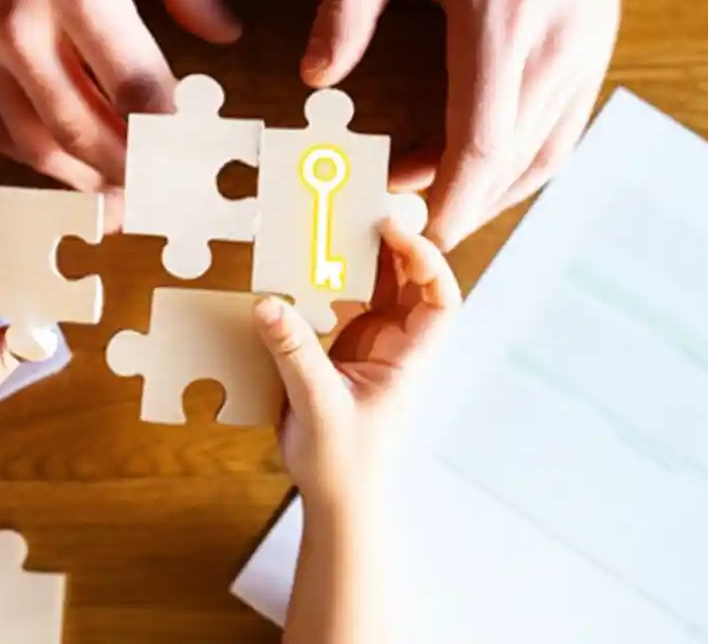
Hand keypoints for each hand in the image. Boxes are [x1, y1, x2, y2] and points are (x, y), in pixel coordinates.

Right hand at [0, 0, 239, 195]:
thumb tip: (221, 28)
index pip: (138, 93)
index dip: (172, 140)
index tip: (197, 164)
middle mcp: (17, 24)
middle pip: (84, 133)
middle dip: (129, 178)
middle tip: (161, 199)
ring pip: (30, 142)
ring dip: (78, 180)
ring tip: (114, 196)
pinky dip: (23, 154)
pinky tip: (54, 164)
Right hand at [253, 221, 460, 508]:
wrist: (337, 496)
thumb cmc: (343, 461)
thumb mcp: (316, 404)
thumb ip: (294, 353)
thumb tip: (268, 304)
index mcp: (407, 358)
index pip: (439, 299)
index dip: (427, 261)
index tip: (394, 232)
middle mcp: (395, 345)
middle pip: (407, 282)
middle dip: (389, 245)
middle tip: (357, 211)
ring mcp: (371, 345)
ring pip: (375, 288)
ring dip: (358, 258)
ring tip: (332, 226)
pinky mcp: (342, 350)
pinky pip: (342, 303)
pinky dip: (328, 281)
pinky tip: (306, 265)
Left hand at [302, 0, 621, 248]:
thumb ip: (352, 3)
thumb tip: (318, 75)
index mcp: (502, 18)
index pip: (482, 141)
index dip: (451, 202)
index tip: (417, 234)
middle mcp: (556, 43)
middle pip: (512, 162)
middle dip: (460, 207)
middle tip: (405, 224)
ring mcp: (587, 46)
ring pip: (545, 155)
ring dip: (492, 193)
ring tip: (436, 201)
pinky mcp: (598, 43)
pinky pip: (564, 129)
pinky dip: (522, 164)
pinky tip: (483, 167)